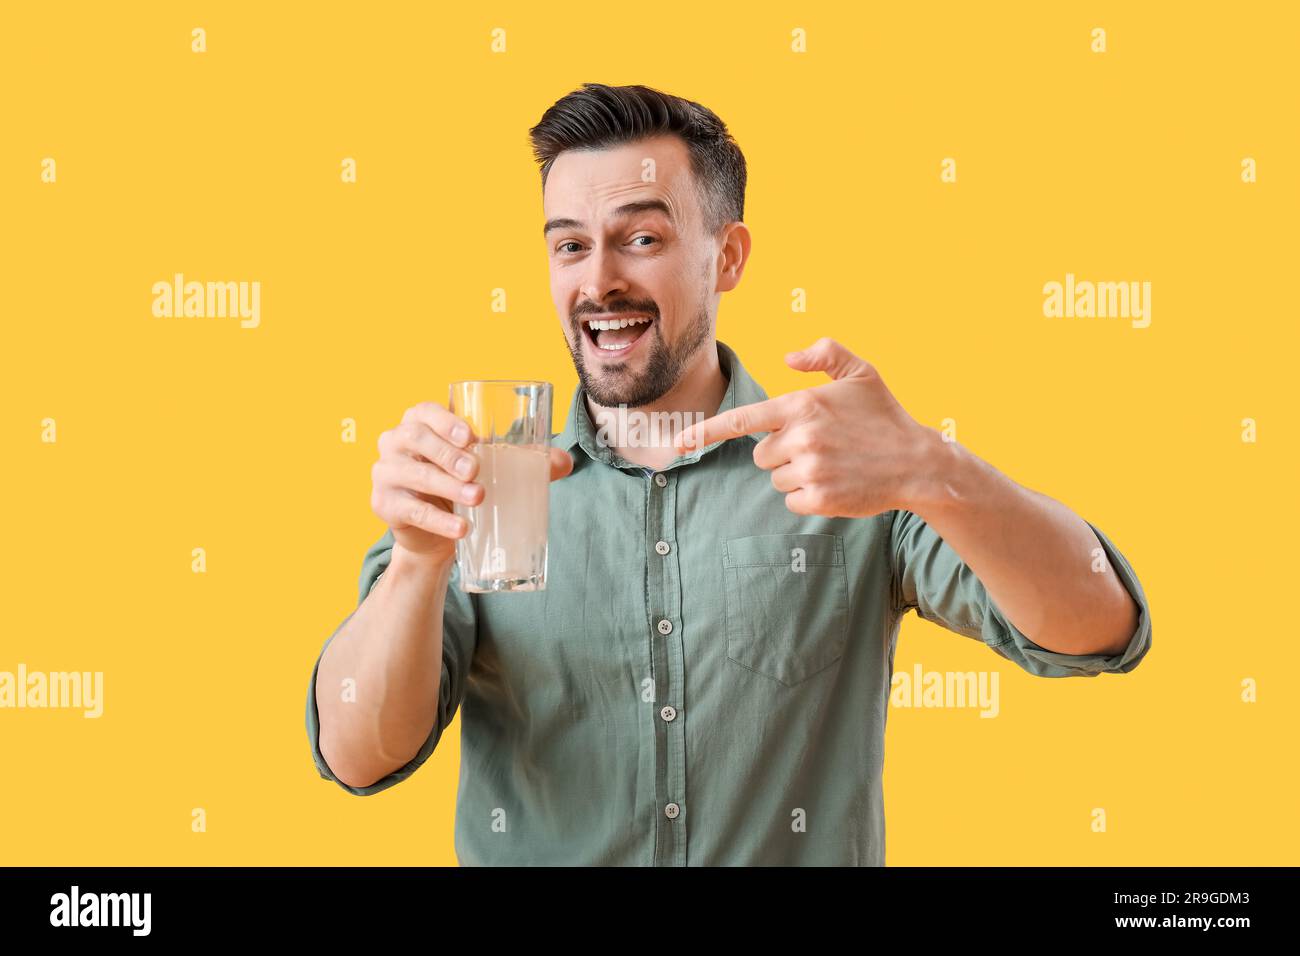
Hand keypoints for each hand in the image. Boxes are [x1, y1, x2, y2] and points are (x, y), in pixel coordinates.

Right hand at [371, 401, 574, 563]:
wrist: (436, 533)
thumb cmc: (462, 485)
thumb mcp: (491, 468)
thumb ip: (524, 461)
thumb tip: (564, 462)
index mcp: (418, 423)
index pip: (423, 411)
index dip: (443, 420)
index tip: (470, 436)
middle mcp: (395, 443)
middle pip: (415, 439)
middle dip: (447, 454)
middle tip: (476, 471)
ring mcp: (385, 474)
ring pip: (413, 475)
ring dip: (446, 486)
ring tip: (477, 498)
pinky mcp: (384, 505)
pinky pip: (410, 511)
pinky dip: (438, 521)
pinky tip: (461, 529)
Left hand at [672, 337, 940, 517]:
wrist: (918, 462)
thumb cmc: (885, 416)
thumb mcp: (860, 372)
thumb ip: (823, 353)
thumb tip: (787, 356)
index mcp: (802, 404)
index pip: (742, 420)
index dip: (705, 432)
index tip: (678, 444)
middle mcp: (801, 436)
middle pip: (762, 455)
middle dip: (783, 453)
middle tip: (820, 447)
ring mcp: (810, 469)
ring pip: (777, 478)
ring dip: (798, 475)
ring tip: (834, 464)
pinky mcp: (820, 498)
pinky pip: (792, 500)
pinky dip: (809, 497)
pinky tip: (836, 484)